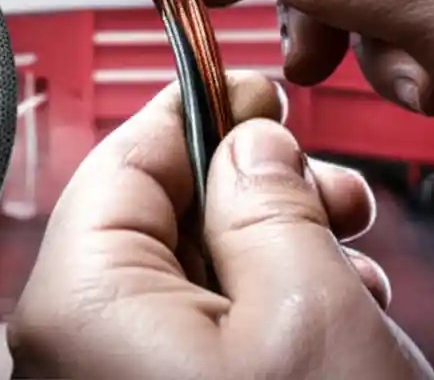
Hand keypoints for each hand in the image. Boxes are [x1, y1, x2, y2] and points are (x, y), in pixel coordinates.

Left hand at [8, 72, 433, 379]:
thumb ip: (269, 198)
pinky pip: (204, 337)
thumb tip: (251, 140)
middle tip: (323, 178)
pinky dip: (271, 309)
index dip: (194, 109)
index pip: (121, 160)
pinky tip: (335, 310)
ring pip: (193, 276)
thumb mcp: (306, 304)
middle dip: (252, 186)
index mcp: (84, 307)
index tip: (248, 80)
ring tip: (350, 252)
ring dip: (276, 249)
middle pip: (159, 217)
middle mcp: (83, 353)